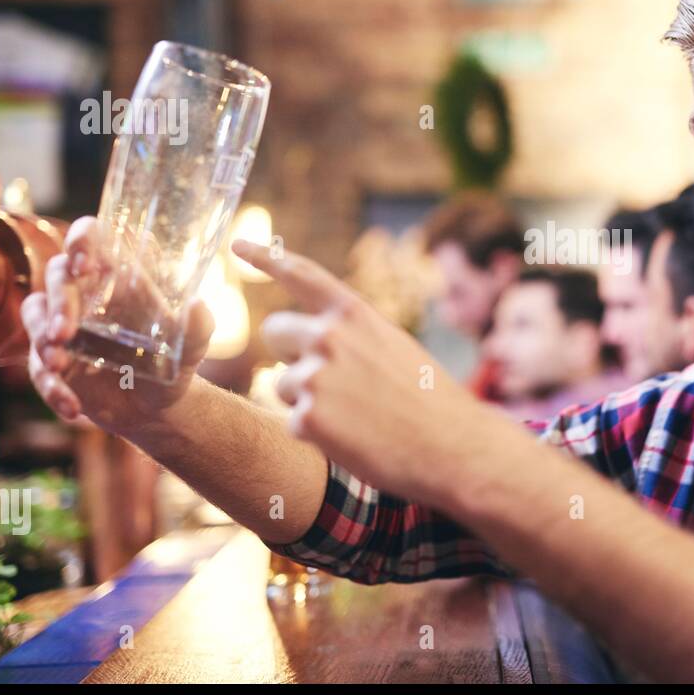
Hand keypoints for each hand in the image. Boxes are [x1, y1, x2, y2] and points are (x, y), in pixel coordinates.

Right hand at [22, 216, 213, 435]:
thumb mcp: (191, 346)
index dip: (83, 240)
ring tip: (59, 365)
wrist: (159, 408)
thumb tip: (198, 306)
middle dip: (59, 300)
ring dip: (43, 339)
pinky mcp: (51, 360)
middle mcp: (86, 293)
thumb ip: (197, 327)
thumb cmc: (174, 361)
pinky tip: (72, 406)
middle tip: (66, 331)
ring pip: (36, 314)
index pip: (92, 237)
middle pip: (57, 275)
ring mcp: (64, 326)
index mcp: (118, 276)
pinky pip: (38, 368)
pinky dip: (52, 388)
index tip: (86, 262)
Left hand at [233, 239, 484, 503]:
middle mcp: (330, 337)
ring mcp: (315, 377)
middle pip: (274, 331)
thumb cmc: (431, 402)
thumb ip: (352, 336)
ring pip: (283, 384)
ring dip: (307, 400)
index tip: (238, 246)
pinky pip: (293, 423)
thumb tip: (312, 341)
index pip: (301, 274)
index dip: (266, 257)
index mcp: (356, 315)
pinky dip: (318, 436)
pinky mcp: (307, 419)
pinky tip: (354, 440)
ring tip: (355, 417)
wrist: (455, 448)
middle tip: (325, 379)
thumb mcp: (395, 348)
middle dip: (289, 352)